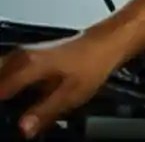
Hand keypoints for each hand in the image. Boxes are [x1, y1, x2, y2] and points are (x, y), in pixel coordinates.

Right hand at [0, 32, 124, 138]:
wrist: (107, 43)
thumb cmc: (92, 64)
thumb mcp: (71, 94)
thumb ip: (45, 112)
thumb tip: (24, 128)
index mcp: (28, 65)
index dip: (1, 107)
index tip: (4, 117)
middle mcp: (22, 57)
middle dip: (0, 95)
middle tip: (6, 112)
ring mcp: (25, 54)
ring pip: (0, 72)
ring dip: (3, 89)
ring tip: (10, 106)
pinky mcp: (30, 56)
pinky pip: (7, 70)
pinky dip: (7, 84)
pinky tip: (15, 98)